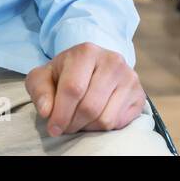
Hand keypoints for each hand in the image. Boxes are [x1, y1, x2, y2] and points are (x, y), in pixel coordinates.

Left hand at [25, 42, 145, 136]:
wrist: (92, 67)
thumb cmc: (64, 73)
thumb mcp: (44, 77)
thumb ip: (40, 91)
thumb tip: (46, 111)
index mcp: (86, 52)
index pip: (73, 89)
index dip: (61, 113)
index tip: (53, 128)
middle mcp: (112, 61)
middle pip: (89, 107)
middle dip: (72, 123)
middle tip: (65, 127)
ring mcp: (129, 77)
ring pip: (105, 118)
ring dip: (87, 127)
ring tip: (78, 120)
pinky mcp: (139, 95)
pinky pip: (119, 123)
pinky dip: (102, 127)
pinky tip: (94, 117)